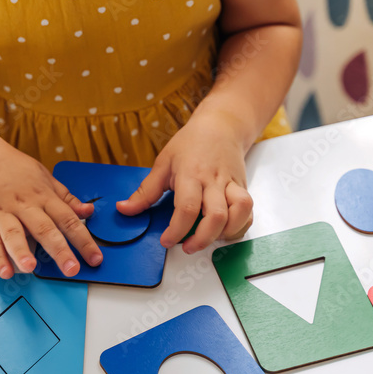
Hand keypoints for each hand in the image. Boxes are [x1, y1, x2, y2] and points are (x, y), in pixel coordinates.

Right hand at [0, 140, 101, 278]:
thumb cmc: (14, 168)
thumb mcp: (44, 176)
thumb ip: (66, 197)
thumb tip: (88, 212)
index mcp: (42, 195)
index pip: (67, 219)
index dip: (83, 240)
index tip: (95, 258)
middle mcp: (24, 204)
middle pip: (44, 229)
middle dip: (59, 250)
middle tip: (72, 269)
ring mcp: (2, 213)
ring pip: (14, 234)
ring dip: (22, 252)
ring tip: (32, 268)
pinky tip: (5, 271)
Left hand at [116, 112, 253, 252]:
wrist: (221, 126)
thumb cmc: (190, 144)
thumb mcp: (163, 163)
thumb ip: (145, 191)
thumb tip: (124, 209)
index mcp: (190, 174)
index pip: (187, 207)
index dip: (177, 230)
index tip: (166, 241)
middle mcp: (213, 180)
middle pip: (216, 216)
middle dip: (202, 239)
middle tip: (187, 247)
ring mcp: (231, 183)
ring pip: (239, 212)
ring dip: (226, 233)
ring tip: (209, 239)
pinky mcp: (243, 187)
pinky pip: (248, 210)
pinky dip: (240, 225)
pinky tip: (225, 231)